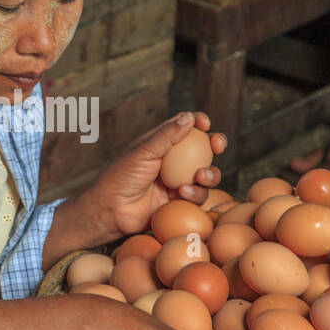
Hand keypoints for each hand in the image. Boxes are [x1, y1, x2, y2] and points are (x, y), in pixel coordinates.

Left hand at [79, 111, 226, 240]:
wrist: (111, 211)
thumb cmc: (121, 177)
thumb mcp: (143, 152)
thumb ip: (167, 136)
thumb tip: (190, 117)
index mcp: (161, 143)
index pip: (185, 127)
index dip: (198, 122)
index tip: (205, 124)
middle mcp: (172, 161)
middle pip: (203, 149)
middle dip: (215, 144)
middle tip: (217, 145)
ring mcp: (176, 181)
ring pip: (205, 174)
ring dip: (210, 173)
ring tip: (200, 176)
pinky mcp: (178, 201)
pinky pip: (197, 196)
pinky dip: (195, 193)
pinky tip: (183, 193)